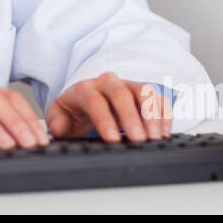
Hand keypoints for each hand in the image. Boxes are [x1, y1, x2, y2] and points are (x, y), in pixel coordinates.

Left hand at [45, 72, 171, 143]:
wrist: (83, 103)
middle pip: (121, 94)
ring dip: (152, 114)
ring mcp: (127, 85)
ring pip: (143, 92)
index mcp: (84, 88)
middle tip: (138, 139)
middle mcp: (107, 83)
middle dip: (131, 117)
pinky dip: (164, 114)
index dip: (105, 120)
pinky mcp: (142, 93)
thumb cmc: (72, 113)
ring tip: (156, 137)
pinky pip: (157, 98)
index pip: (95, 101)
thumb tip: (62, 127)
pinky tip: (165, 132)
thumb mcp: (58, 117)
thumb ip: (57, 122)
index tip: (113, 139)